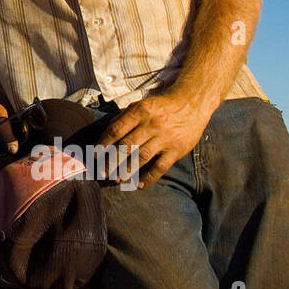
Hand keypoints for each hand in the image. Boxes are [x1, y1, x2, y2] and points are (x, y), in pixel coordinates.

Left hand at [96, 92, 213, 188]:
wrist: (192, 103)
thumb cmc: (161, 106)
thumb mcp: (142, 105)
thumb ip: (124, 118)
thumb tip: (106, 135)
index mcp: (140, 111)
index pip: (117, 129)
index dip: (104, 143)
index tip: (95, 154)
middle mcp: (152, 124)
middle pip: (127, 146)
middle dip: (112, 161)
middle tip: (102, 173)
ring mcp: (165, 137)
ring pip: (142, 157)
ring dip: (127, 171)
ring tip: (117, 179)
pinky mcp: (177, 149)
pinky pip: (161, 167)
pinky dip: (149, 177)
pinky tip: (139, 184)